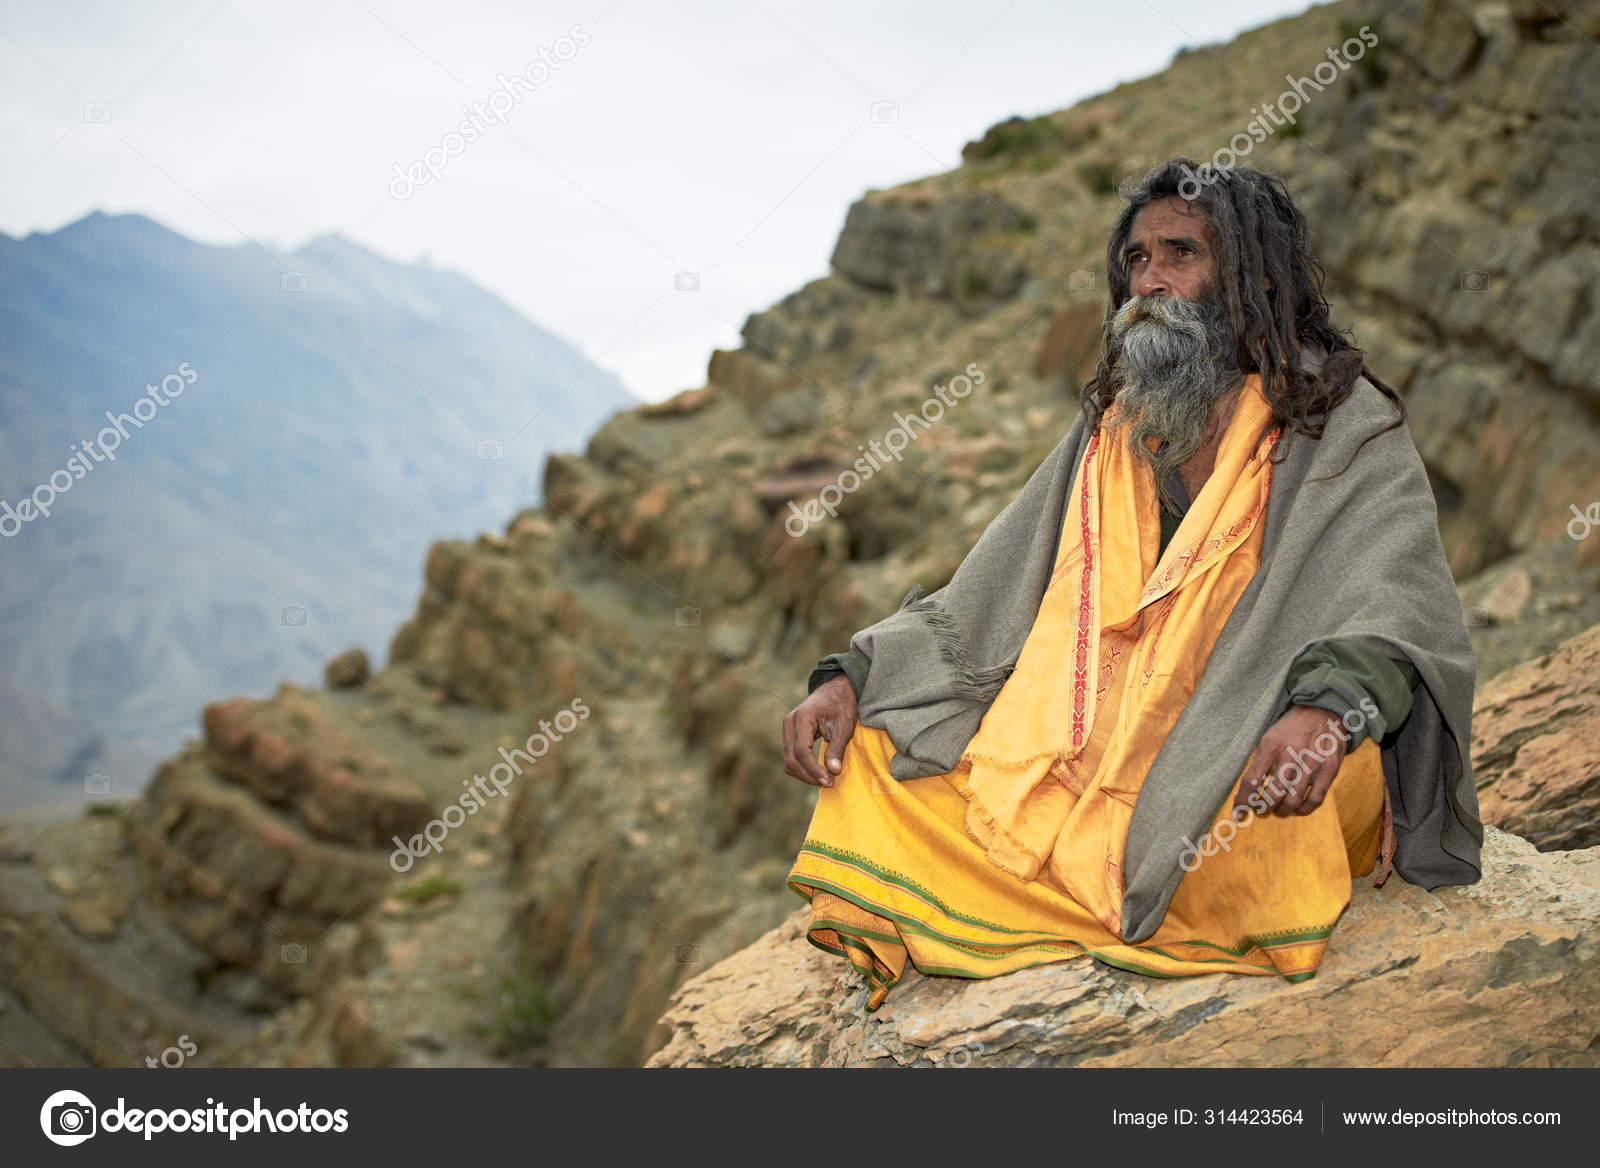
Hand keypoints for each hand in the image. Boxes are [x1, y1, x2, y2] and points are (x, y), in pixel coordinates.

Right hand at [781, 674, 857, 786]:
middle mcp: (789, 722)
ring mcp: (787, 728)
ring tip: (824, 779)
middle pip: (791, 758)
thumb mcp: (844, 726)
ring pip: (788, 760)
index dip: (814, 770)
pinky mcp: (789, 734)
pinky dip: (802, 767)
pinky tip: (817, 771)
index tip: (830, 781)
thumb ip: (837, 749)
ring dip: (804, 774)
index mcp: (802, 718)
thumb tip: (833, 771)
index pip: (802, 751)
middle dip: (808, 775)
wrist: (836, 691)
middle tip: (829, 783)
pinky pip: (791, 756)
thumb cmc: (842, 706)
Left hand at [1232, 705, 1347, 817]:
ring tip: (1279, 810)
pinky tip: (1299, 809)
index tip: (1238, 814)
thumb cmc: (1291, 728)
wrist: (1323, 711)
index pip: (1252, 780)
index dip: (1243, 801)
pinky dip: (1305, 809)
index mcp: (1270, 745)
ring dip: (1284, 811)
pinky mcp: (1330, 768)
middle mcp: (1291, 754)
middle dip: (1264, 809)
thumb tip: (1247, 791)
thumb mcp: (1269, 737)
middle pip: (1273, 795)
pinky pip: (1316, 798)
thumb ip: (1260, 762)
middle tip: (1262, 810)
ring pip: (1293, 800)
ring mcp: (1312, 762)